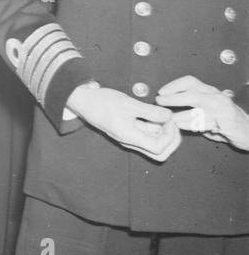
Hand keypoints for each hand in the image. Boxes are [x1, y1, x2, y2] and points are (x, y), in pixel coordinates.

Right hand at [65, 83, 181, 161]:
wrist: (83, 100)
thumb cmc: (102, 101)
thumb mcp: (129, 104)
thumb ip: (151, 112)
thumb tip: (169, 116)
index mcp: (130, 137)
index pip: (159, 148)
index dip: (169, 136)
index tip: (168, 119)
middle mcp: (130, 142)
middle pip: (159, 153)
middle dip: (171, 140)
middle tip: (171, 122)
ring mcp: (129, 138)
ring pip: (154, 145)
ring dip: (163, 134)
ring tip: (162, 117)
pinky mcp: (127, 132)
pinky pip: (146, 136)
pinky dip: (155, 129)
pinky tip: (154, 116)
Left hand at [156, 75, 248, 150]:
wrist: (248, 130)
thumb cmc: (224, 120)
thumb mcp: (206, 108)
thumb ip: (190, 105)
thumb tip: (166, 104)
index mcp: (209, 91)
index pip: (190, 81)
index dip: (174, 85)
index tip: (160, 92)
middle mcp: (216, 97)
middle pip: (192, 94)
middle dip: (174, 98)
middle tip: (160, 102)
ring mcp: (222, 109)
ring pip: (198, 111)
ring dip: (180, 115)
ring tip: (169, 119)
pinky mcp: (227, 122)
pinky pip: (206, 123)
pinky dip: (192, 125)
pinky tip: (182, 126)